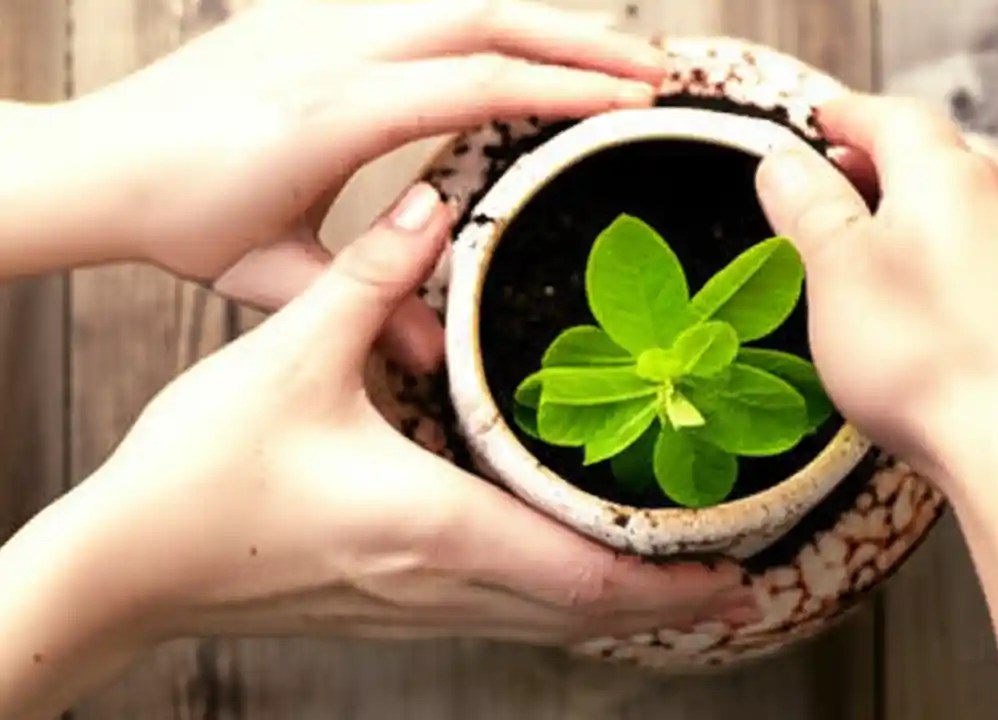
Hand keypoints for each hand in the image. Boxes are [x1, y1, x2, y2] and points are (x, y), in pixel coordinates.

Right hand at [60, 183, 752, 647]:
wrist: (127, 566)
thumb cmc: (198, 477)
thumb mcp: (288, 360)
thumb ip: (369, 281)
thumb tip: (430, 212)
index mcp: (434, 524)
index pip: (583, 574)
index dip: (669, 583)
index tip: (735, 573)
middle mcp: (439, 581)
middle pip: (581, 612)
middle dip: (666, 601)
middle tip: (736, 579)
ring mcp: (413, 605)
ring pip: (542, 621)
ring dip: (615, 604)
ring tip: (676, 578)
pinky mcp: (387, 606)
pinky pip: (498, 615)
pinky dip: (554, 600)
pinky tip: (565, 571)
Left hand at [70, 0, 663, 370]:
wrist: (96, 155)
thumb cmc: (181, 215)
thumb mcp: (275, 273)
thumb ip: (367, 304)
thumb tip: (438, 357)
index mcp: (333, 110)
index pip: (475, 81)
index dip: (562, 88)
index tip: (633, 102)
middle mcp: (335, 47)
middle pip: (486, 15)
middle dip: (581, 38)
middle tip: (655, 68)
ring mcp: (324, 19)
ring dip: (541, 19)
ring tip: (608, 52)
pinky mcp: (315, 13)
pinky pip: (424, 3)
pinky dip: (490, 18)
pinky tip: (525, 42)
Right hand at [755, 93, 997, 489]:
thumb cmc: (919, 358)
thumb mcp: (834, 273)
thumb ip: (808, 205)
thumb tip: (784, 160)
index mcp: (947, 174)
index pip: (892, 117)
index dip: (849, 117)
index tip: (821, 124)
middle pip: (944, 152)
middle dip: (892, 158)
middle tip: (847, 182)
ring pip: (987, 195)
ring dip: (940, 200)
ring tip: (902, 230)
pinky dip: (980, 244)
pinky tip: (963, 281)